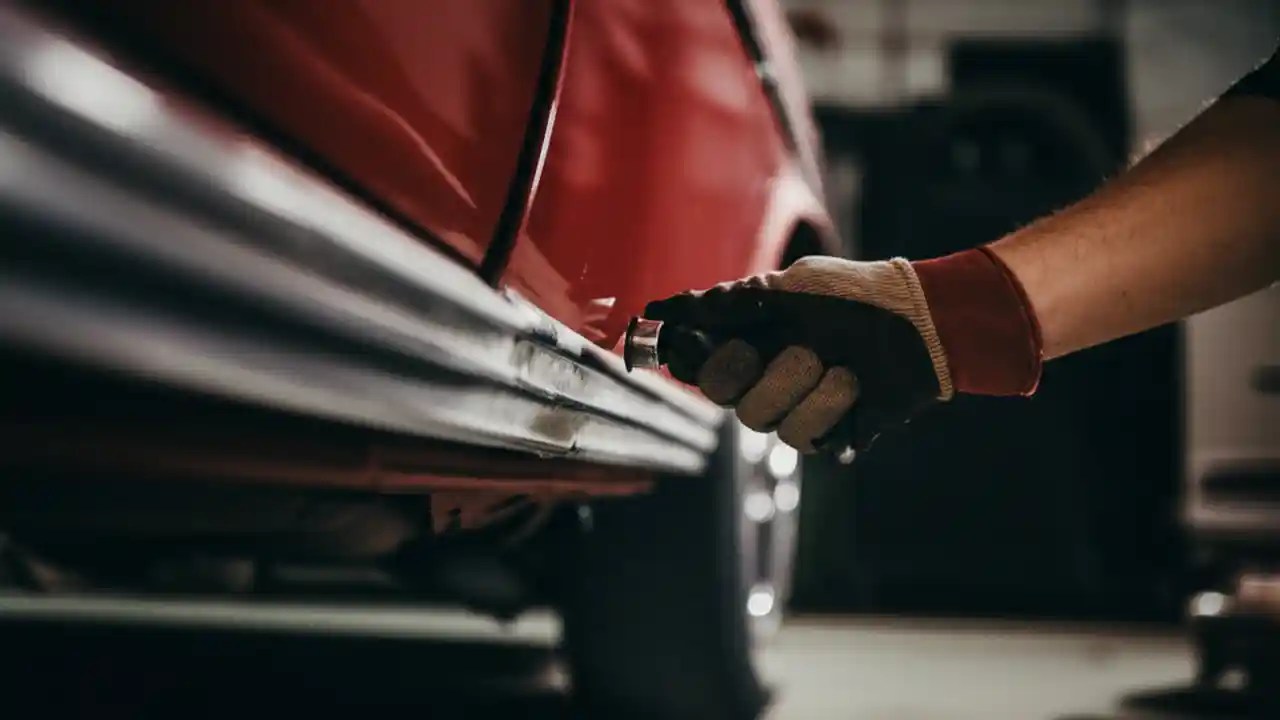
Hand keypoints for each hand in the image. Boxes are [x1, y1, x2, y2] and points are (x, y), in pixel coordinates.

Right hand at [645, 249, 1042, 454]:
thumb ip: (728, 304)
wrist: (922, 322)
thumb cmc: (856, 296)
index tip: (695, 345)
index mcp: (750, 342)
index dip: (691, 359)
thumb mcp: (788, 288)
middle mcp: (766, 379)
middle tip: (777, 347)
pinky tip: (853, 385)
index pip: (697, 363)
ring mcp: (795, 409)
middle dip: (746, 369)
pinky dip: (830, 404)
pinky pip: (804, 436)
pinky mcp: (828, 435)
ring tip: (837, 361)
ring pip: (762, 419)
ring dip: (801, 383)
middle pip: (721, 395)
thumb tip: (666, 309)